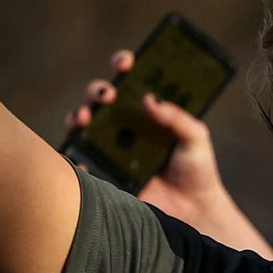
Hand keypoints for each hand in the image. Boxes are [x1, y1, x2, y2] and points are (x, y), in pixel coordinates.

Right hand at [67, 50, 234, 226]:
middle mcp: (124, 124)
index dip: (124, 65)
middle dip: (99, 90)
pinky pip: (81, 161)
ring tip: (87, 118)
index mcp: (146, 111)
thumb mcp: (196, 138)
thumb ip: (177, 117)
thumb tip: (150, 99)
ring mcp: (110, 147)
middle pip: (100, 98)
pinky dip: (77, 157)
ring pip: (82, 124)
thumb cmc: (196, 169)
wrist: (193, 210)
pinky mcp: (103, 172)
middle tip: (109, 95)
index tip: (126, 63)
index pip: (130, 80)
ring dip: (79, 115)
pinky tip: (85, 159)